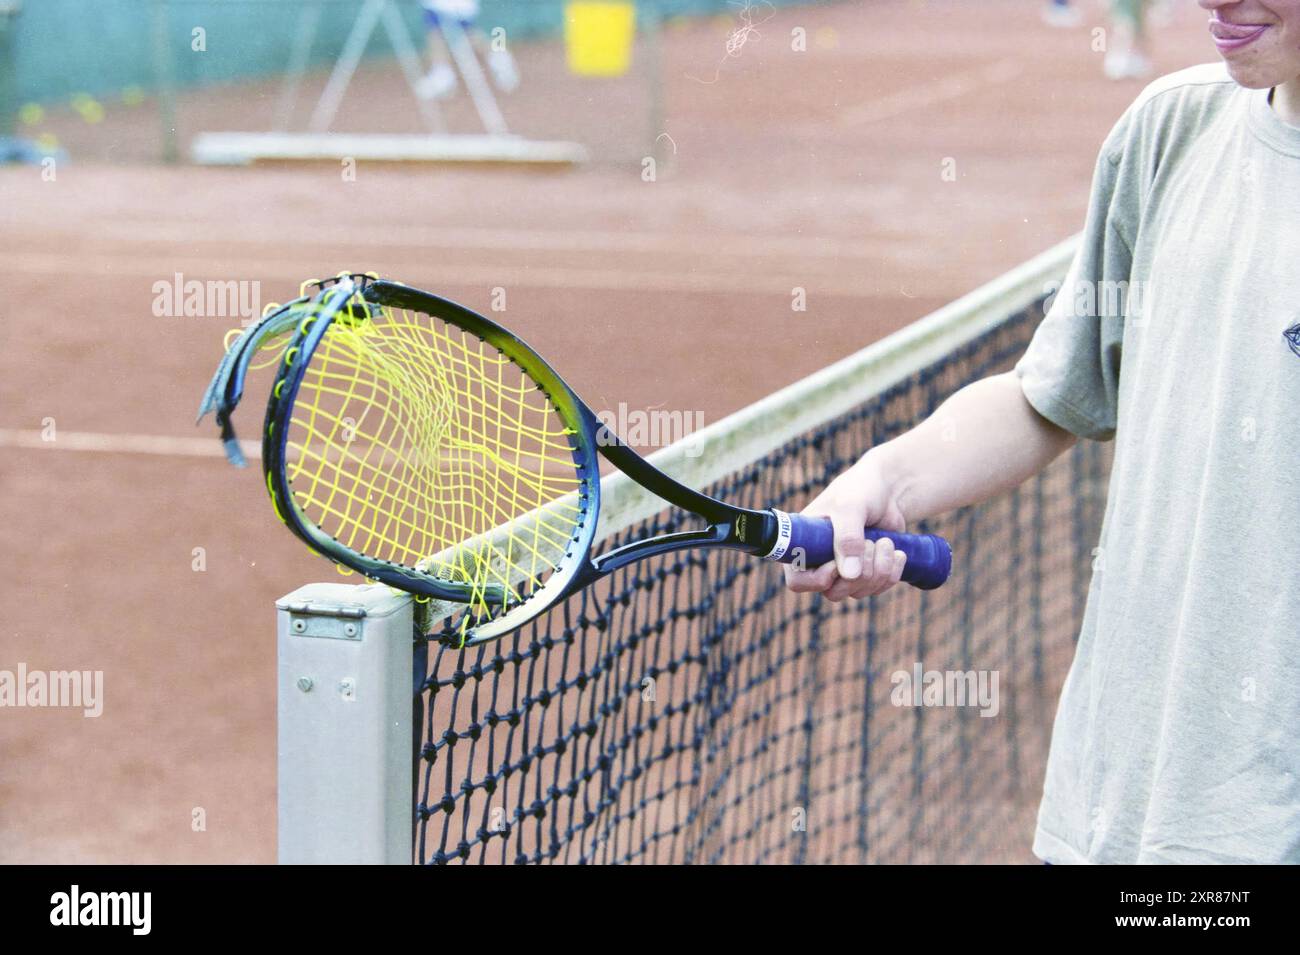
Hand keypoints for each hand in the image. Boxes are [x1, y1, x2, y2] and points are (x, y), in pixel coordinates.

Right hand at [782, 452, 909, 601]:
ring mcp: (844, 570)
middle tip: (871, 543)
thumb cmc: (859, 490)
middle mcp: (820, 562)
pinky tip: (897, 553)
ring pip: (858, 592)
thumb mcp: (850, 507)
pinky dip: (891, 572)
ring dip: (879, 569)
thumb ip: (847, 538)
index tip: (838, 562)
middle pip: (834, 592)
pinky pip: (877, 589)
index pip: (797, 581)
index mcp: (804, 544)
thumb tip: (849, 575)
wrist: (887, 490)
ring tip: (885, 542)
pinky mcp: (867, 573)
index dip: (818, 580)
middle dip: (859, 572)